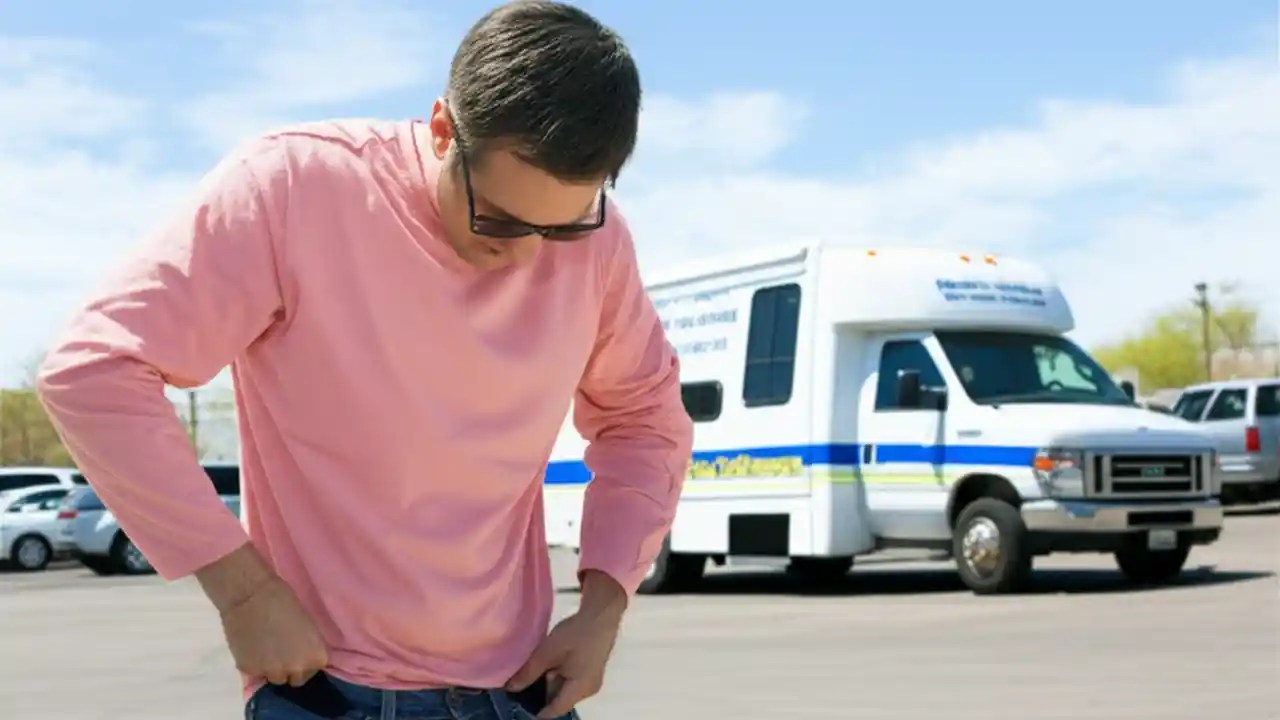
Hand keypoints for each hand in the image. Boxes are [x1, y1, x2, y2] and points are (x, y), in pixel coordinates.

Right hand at [218, 575, 329, 686]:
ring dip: (272, 668)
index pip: (314, 670)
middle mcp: (295, 669)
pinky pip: (256, 673)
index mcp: (315, 657)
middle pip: (295, 679)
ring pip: (275, 678)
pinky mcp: (249, 671)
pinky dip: (254, 664)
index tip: (299, 650)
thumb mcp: (307, 625)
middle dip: (290, 668)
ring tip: (266, 650)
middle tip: (282, 652)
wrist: (251, 594)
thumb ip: (306, 647)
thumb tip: (300, 657)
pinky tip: (252, 647)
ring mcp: (271, 672)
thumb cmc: (284, 600)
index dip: (305, 660)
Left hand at [506, 572, 626, 717]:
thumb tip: (510, 688)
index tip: (517, 704)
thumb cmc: (576, 634)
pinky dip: (558, 677)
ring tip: (530, 675)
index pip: (554, 711)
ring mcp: (591, 681)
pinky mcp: (591, 671)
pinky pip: (571, 681)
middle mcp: (588, 690)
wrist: (601, 613)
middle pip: (560, 701)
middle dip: (540, 696)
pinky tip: (546, 666)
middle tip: (520, 687)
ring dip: (549, 684)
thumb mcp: (548, 652)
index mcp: (580, 689)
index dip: (535, 711)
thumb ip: (528, 672)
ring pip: (564, 690)